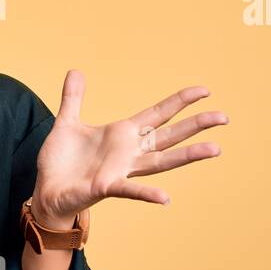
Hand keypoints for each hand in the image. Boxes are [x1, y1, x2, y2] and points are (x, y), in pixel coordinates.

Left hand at [31, 70, 227, 228]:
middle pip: (169, 136)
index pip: (157, 114)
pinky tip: (165, 198)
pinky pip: (129, 190)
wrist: (46, 191)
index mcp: (121, 135)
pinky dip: (147, 194)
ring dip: (188, 156)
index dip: (180, 102)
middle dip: (195, 125)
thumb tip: (76, 71)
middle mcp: (128, 153)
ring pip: (160, 162)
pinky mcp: (106, 187)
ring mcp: (120, 171)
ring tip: (215, 149)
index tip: (205, 91)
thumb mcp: (66, 124)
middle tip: (224, 117)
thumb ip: (73, 98)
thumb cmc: (60, 162)